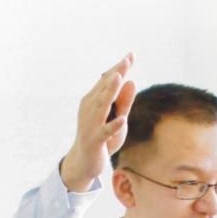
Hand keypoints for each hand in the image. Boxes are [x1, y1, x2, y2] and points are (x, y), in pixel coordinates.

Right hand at [60, 53, 137, 193]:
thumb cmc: (102, 138)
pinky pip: (105, 131)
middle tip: (126, 60)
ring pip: (102, 106)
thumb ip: (124, 102)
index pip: (107, 81)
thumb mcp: (116, 118)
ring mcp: (91, 124)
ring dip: (110, 92)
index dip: (119, 68)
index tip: (131, 55)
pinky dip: (113, 125)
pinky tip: (123, 119)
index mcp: (93, 101)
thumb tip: (132, 82)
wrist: (84, 162)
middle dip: (115, 74)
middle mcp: (89, 109)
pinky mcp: (95, 140)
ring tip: (119, 78)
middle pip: (104, 89)